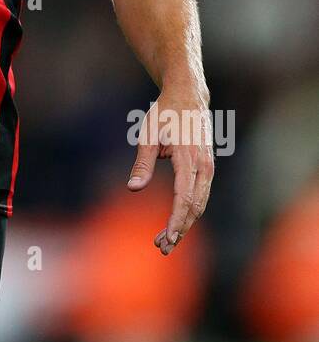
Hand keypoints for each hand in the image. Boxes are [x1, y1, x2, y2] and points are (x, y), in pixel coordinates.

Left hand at [126, 90, 213, 255]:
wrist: (188, 94)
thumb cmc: (165, 113)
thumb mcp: (147, 134)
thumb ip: (142, 163)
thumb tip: (134, 188)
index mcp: (189, 158)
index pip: (185, 199)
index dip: (177, 222)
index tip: (167, 240)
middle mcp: (204, 165)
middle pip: (195, 207)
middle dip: (180, 230)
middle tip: (161, 248)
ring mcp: (208, 166)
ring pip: (200, 203)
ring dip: (184, 223)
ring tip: (165, 240)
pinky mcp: (207, 166)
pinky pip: (201, 194)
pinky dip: (189, 210)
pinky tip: (176, 221)